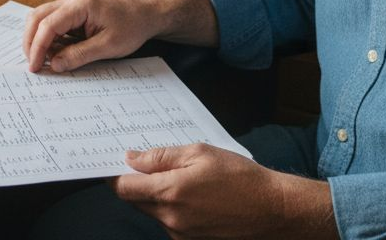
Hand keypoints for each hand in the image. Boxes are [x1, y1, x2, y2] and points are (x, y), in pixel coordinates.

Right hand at [22, 0, 158, 72]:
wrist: (145, 15)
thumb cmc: (131, 27)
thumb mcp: (108, 46)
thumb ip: (79, 55)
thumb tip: (54, 65)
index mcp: (80, 5)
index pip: (48, 25)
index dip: (37, 47)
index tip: (35, 67)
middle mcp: (71, 0)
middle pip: (37, 17)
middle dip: (31, 42)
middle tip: (33, 65)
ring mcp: (71, 5)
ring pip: (41, 19)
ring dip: (38, 40)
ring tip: (45, 61)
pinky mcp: (73, 13)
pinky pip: (52, 23)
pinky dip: (48, 39)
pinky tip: (55, 53)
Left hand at [111, 144, 335, 239]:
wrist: (271, 209)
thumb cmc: (239, 176)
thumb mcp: (200, 153)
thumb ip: (161, 157)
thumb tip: (132, 159)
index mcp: (170, 192)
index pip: (124, 188)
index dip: (115, 174)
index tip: (115, 163)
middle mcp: (170, 217)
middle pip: (135, 200)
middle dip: (137, 183)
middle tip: (150, 165)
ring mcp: (180, 232)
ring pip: (152, 211)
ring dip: (156, 195)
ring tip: (182, 178)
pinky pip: (169, 221)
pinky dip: (172, 207)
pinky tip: (193, 195)